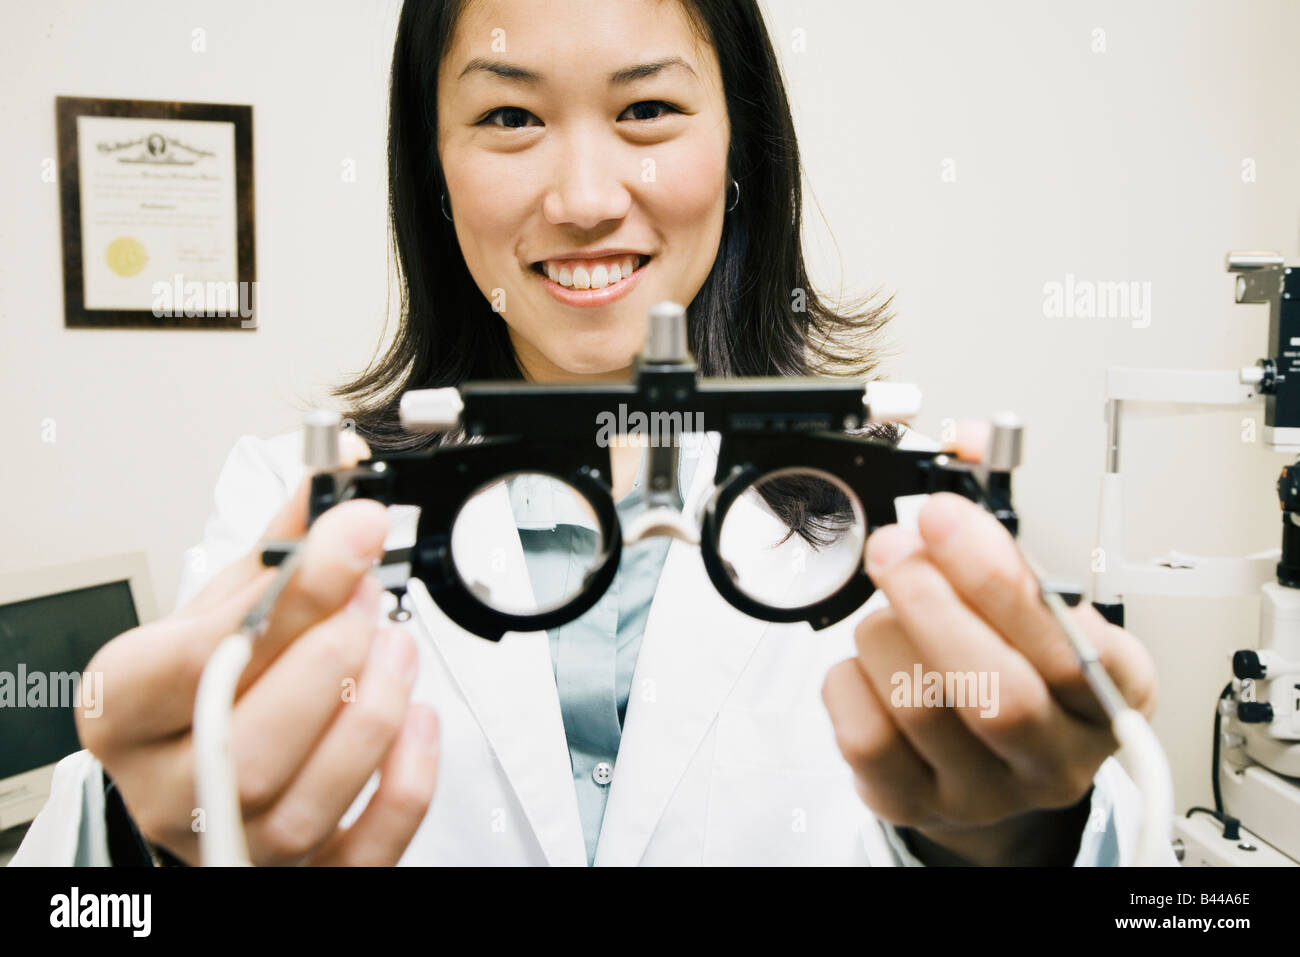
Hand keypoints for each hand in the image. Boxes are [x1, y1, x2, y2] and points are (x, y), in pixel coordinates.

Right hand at [77, 433, 439, 864]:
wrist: (209, 762)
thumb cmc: (211, 684)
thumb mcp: (224, 605)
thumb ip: (277, 547)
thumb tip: (334, 477)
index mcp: (128, 710)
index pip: (189, 662)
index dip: (283, 596)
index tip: (351, 534)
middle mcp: (170, 789)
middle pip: (250, 746)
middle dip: (333, 659)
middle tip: (370, 602)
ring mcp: (234, 844)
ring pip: (305, 800)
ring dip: (375, 709)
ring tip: (398, 647)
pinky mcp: (303, 875)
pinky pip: (363, 850)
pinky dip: (407, 779)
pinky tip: (421, 720)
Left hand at [822, 424, 1156, 864]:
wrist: (986, 759)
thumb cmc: (1014, 662)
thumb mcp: (1037, 600)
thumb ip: (1005, 530)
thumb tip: (968, 442)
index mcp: (1107, 695)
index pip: (1070, 647)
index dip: (999, 576)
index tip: (946, 515)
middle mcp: (1053, 755)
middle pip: (997, 691)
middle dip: (931, 600)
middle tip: (895, 544)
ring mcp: (984, 790)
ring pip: (919, 706)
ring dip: (886, 632)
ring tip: (888, 606)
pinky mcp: (912, 802)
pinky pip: (864, 736)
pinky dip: (849, 681)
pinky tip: (868, 664)